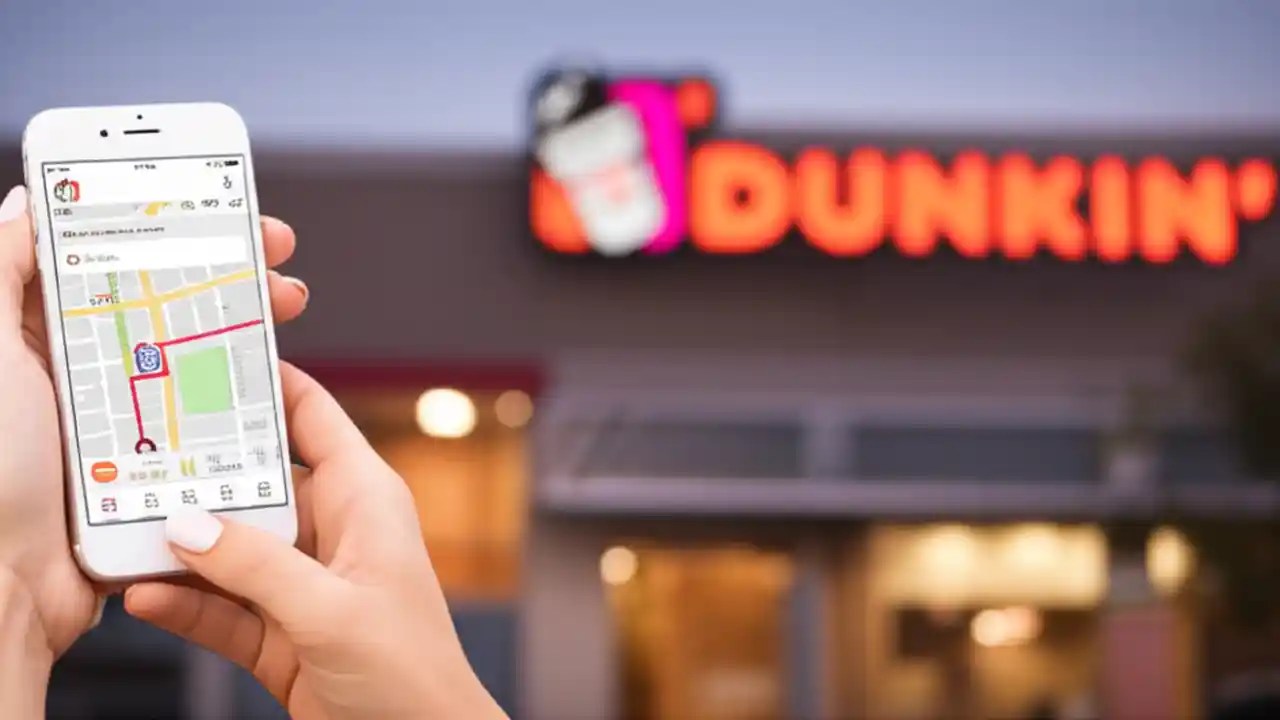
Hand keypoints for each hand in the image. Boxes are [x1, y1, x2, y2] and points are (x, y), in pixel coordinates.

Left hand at [0, 185, 309, 655]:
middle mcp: (90, 371)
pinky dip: (247, 397)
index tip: (216, 203)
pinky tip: (271, 382)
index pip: (116, 261)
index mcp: (45, 338)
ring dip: (248, 327)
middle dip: (228, 269)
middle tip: (272, 254)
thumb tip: (26, 203)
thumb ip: (3, 273)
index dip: (168, 225)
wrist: (11, 585)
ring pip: (202, 355)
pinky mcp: (160, 464)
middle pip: (173, 301)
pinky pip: (213, 419)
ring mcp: (130, 418)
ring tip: (283, 310)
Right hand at [125, 363, 506, 719]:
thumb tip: (192, 526)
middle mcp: (332, 532)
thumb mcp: (332, 611)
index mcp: (365, 500)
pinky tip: (148, 598)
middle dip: (202, 476)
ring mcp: (302, 583)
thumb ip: (258, 567)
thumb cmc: (412, 673)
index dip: (269, 385)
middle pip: (256, 484)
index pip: (314, 418)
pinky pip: (221, 606)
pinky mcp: (278, 632)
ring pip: (230, 548)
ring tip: (126, 535)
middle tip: (140, 461)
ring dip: (182, 548)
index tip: (214, 360)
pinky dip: (187, 604)